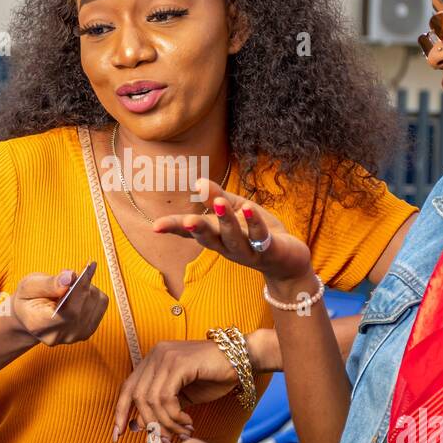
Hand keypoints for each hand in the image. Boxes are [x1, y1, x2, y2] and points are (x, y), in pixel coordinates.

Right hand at [9, 266, 107, 346]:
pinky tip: (79, 293)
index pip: (67, 312)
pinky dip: (93, 292)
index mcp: (39, 325)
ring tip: (71, 286)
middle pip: (82, 307)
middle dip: (82, 283)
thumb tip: (70, 277)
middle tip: (73, 273)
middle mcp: (58, 335)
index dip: (78, 289)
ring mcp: (74, 336)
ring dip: (87, 287)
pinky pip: (101, 304)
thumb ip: (48, 283)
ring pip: (95, 302)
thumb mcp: (29, 285)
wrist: (31, 316)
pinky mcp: (87, 331)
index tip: (83, 269)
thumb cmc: (28, 298)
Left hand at [111, 337, 264, 441]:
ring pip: (152, 400)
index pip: (128, 388)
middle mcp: (155, 355)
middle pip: (137, 396)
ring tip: (182, 431)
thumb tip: (139, 426)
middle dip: (148, 423)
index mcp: (153, 359)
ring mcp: (166, 356)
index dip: (120, 412)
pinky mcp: (179, 363)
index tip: (118, 435)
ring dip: (166, 423)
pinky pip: (166, 398)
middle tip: (163, 440)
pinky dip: (174, 415)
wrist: (242, 359)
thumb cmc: (213, 376)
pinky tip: (188, 421)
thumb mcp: (182, 394)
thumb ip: (162, 405)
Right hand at [152, 178, 311, 282]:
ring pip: (234, 239)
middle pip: (210, 239)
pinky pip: (261, 238)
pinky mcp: (268, 251)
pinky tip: (250, 209)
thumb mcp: (236, 211)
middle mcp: (227, 247)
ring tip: (221, 203)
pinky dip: (255, 224)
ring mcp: (247, 252)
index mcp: (216, 236)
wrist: (287, 260)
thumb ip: (218, 197)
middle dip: (198, 230)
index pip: (191, 232)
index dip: (174, 228)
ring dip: (227, 222)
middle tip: (188, 221)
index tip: (156, 226)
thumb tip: (198, 182)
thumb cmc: (255, 232)